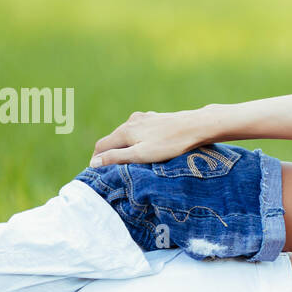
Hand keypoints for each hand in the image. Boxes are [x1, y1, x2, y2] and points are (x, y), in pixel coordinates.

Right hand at [90, 107, 218, 167]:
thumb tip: (94, 162)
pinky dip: (137, 140)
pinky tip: (146, 146)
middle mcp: (132, 121)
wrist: (197, 126)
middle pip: (113, 139)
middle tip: (111, 170)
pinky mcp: (157, 119)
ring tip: (128, 161)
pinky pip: (141, 130)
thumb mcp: (141, 155)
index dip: (96, 159)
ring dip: (124, 146)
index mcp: (125, 130)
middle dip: (110, 153)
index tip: (97, 173)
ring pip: (128, 134)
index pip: (101, 145)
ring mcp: (145, 118)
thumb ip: (117, 157)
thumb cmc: (170, 144)